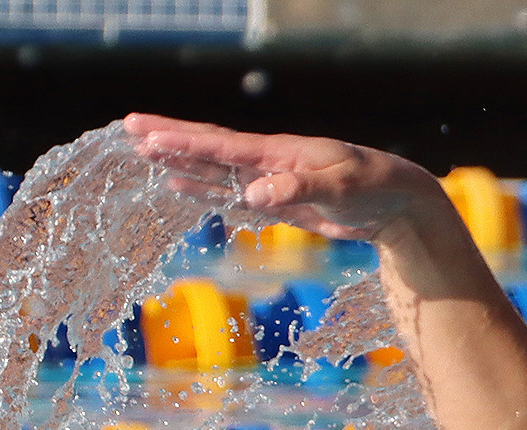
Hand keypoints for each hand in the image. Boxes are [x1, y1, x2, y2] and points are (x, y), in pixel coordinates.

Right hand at [124, 114, 448, 246]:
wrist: (399, 204)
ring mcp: (271, 179)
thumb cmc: (375, 188)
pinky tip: (179, 184)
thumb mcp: (342, 189)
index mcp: (279, 152)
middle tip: (127, 129)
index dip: (181, 141)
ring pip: (214, 169)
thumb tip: (253, 194)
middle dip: (169, 139)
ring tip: (142, 151)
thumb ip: (299, 189)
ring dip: (179, 161)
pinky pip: (230, 192)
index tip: (143, 133)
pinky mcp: (278, 200)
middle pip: (209, 148)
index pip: (220, 145)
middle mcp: (269, 161)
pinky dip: (202, 187)